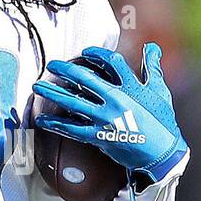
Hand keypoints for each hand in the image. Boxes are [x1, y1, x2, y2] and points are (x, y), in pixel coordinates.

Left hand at [33, 43, 186, 188]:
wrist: (162, 154)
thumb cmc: (163, 122)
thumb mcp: (160, 92)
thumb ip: (152, 68)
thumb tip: (152, 47)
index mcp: (131, 87)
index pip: (111, 62)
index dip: (96, 54)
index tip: (85, 52)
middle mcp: (116, 100)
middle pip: (85, 78)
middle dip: (65, 69)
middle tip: (52, 65)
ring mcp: (105, 118)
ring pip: (73, 102)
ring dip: (53, 93)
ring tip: (37, 87)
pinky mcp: (99, 136)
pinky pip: (72, 129)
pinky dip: (56, 124)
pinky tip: (42, 120)